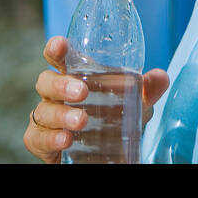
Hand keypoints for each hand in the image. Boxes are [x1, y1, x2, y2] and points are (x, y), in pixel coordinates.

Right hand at [24, 37, 169, 162]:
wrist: (106, 152)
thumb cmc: (114, 116)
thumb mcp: (135, 104)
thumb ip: (147, 90)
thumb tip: (160, 77)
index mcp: (75, 76)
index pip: (59, 57)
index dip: (56, 49)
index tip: (60, 45)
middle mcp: (56, 94)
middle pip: (46, 82)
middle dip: (61, 85)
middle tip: (82, 92)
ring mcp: (47, 117)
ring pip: (42, 111)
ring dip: (61, 115)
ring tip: (81, 121)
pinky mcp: (42, 141)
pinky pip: (37, 137)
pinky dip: (51, 138)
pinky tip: (65, 139)